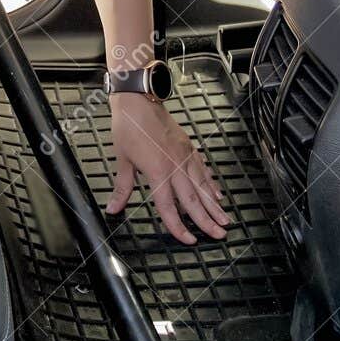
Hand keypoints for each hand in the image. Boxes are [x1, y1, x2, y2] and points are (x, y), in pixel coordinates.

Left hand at [106, 94, 230, 243]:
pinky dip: (211, 185)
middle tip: (220, 236)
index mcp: (157, 172)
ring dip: (214, 206)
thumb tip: (114, 208)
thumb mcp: (122, 160)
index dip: (178, 226)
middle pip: (193, 200)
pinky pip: (203, 170)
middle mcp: (175, 166)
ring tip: (225, 220)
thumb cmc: (128, 127)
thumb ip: (122, 188)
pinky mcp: (189, 148)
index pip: (169, 207)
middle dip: (207, 221)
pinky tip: (217, 195)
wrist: (139, 100)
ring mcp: (185, 156)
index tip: (188, 240)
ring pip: (203, 187)